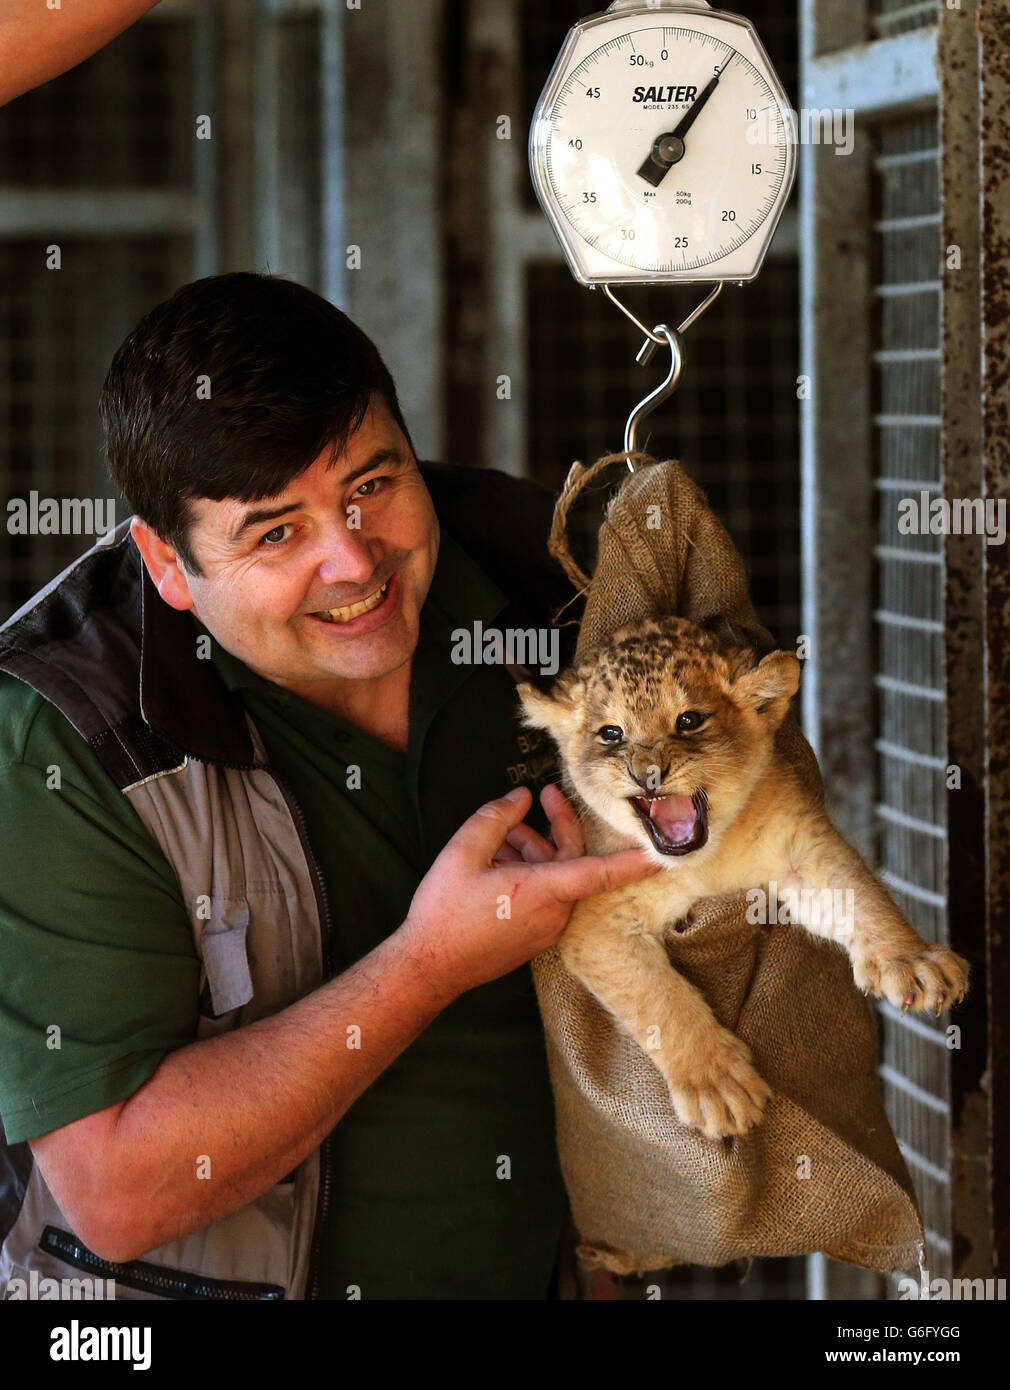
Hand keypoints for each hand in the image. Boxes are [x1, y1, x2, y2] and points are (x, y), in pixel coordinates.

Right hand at [398, 784, 659, 1003]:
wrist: (427, 968)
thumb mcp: (464, 852)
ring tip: (497, 834)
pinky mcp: (531, 938)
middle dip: (555, 826)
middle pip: (570, 859)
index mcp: (545, 890)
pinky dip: (526, 872)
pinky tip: (495, 859)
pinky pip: (542, 895)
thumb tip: (520, 798)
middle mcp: (553, 913)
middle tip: (540, 796)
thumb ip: (496, 817)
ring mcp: (544, 929)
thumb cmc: (445, 913)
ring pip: (553, 876)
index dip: (635, 859)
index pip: (601, 870)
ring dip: (532, 849)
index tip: (664, 849)